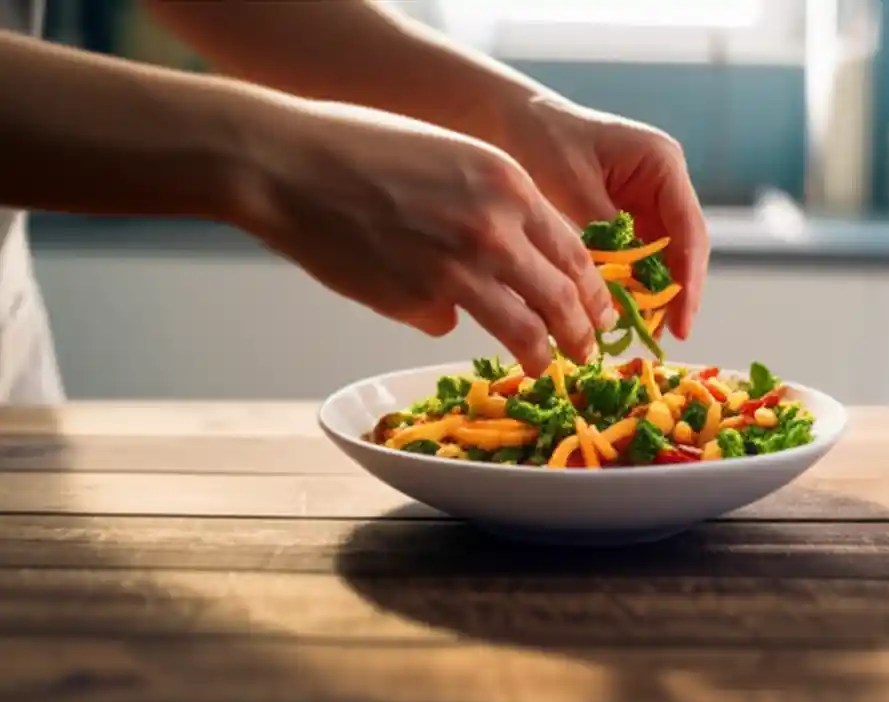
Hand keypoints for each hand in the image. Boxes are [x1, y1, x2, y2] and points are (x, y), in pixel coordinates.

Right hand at [231, 100, 615, 373]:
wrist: (290, 164)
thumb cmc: (367, 148)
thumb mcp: (456, 156)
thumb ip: (497, 207)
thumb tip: (514, 262)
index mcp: (510, 186)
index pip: (575, 253)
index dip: (592, 291)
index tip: (598, 312)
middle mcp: (494, 230)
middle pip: (561, 298)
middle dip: (580, 333)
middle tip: (584, 351)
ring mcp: (456, 271)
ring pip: (522, 330)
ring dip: (539, 355)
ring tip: (544, 366)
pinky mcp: (415, 302)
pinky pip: (443, 323)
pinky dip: (439, 320)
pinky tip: (415, 299)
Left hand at [499, 96, 709, 339]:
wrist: (509, 120)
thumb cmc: (541, 140)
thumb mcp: (572, 187)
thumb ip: (605, 234)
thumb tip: (625, 286)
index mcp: (662, 163)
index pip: (689, 230)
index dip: (688, 280)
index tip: (680, 322)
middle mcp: (664, 181)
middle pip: (683, 247)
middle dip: (674, 293)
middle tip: (663, 336)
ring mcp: (648, 198)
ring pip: (662, 256)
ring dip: (653, 292)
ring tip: (643, 332)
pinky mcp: (626, 214)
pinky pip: (637, 255)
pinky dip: (630, 282)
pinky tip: (620, 311)